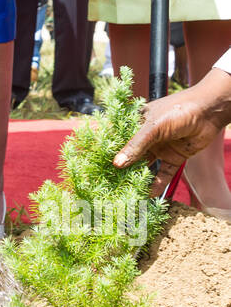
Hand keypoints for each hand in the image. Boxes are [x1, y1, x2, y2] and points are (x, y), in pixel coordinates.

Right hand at [113, 69, 230, 188]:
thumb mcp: (153, 127)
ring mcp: (161, 147)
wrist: (209, 112)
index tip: (97, 163)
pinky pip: (163, 173)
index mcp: (138, 122)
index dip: (109, 149)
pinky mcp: (175, 158)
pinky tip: (148, 195)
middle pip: (132, 154)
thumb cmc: (177, 111)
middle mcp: (148, 136)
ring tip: (126, 191)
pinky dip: (157, 184)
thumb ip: (136, 146)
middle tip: (109, 182)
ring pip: (147, 166)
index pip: (120, 137)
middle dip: (123, 168)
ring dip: (138, 177)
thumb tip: (117, 164)